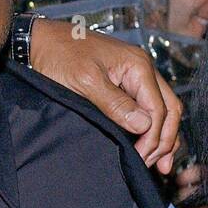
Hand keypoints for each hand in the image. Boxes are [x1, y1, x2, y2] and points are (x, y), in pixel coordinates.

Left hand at [28, 17, 181, 171]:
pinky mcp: (123, 82)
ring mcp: (134, 74)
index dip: (153, 138)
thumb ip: (115, 104)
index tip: (140, 158)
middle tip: (156, 166)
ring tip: (159, 162)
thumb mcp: (85, 82)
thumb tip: (144, 126)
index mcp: (138, 66)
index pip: (158, 109)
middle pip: (168, 109)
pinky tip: (148, 142)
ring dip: (162, 135)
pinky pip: (147, 106)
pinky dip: (152, 126)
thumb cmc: (58, 55)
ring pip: (162, 108)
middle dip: (165, 139)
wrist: (39, 40)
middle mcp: (142, 68)